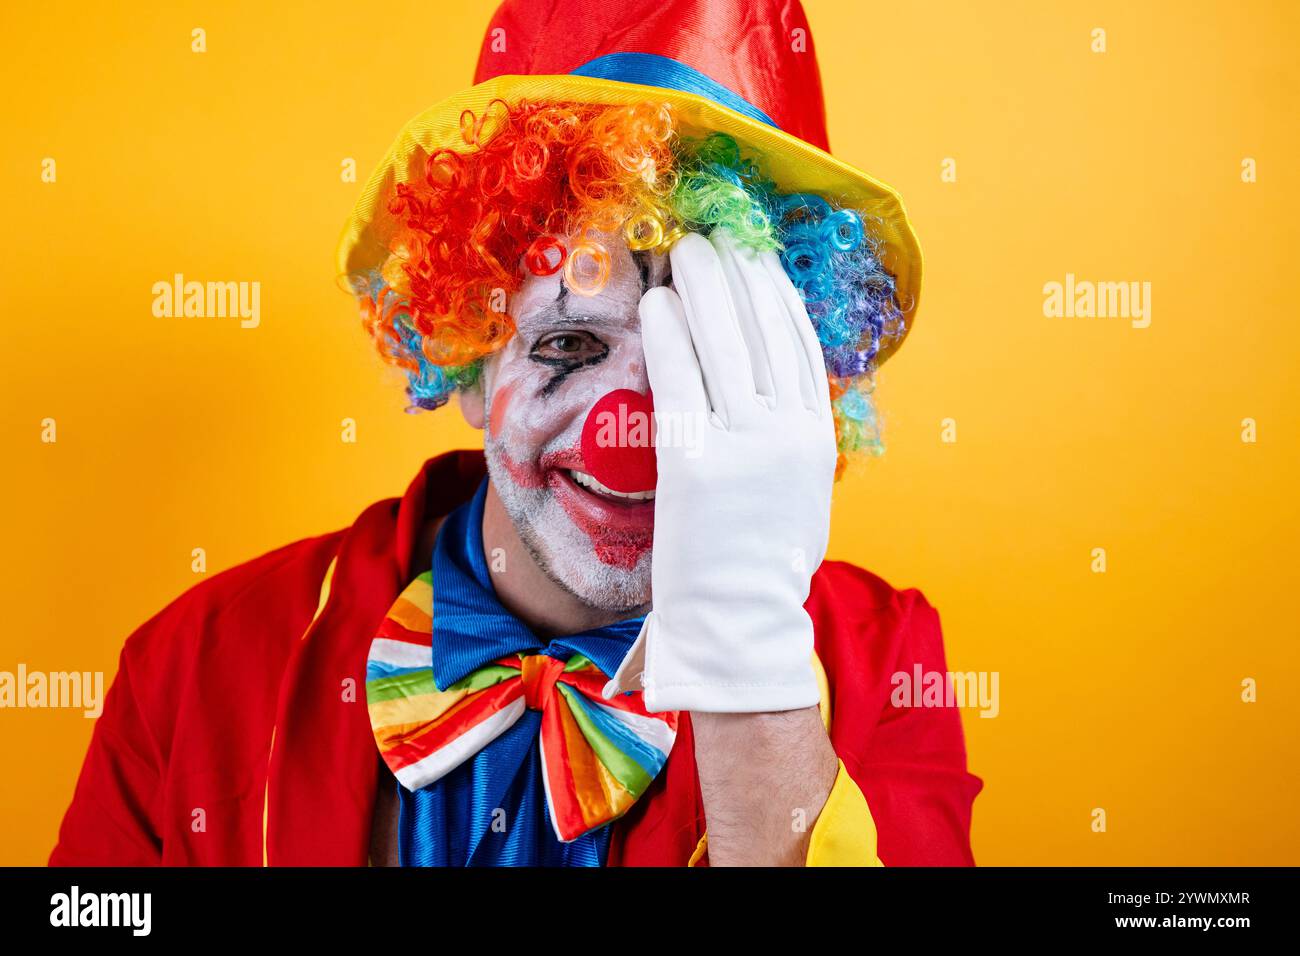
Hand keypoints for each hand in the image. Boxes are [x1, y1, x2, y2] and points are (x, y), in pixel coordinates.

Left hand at [602, 228, 837, 712]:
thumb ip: (792, 429)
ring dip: (703, 290)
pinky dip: (669, 338)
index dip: (773, 292)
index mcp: (816, 433)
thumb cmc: (765, 557)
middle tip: (714, 236)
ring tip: (685, 252)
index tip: (755, 256)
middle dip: (737, 274)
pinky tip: (660, 305)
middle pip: (761, 332)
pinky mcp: (696, 463)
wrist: (741, 619)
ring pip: (723, 346)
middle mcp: (786, 431)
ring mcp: (742, 445)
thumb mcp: (800, 487)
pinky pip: (679, 383)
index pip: (797, 343)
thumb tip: (774, 378)